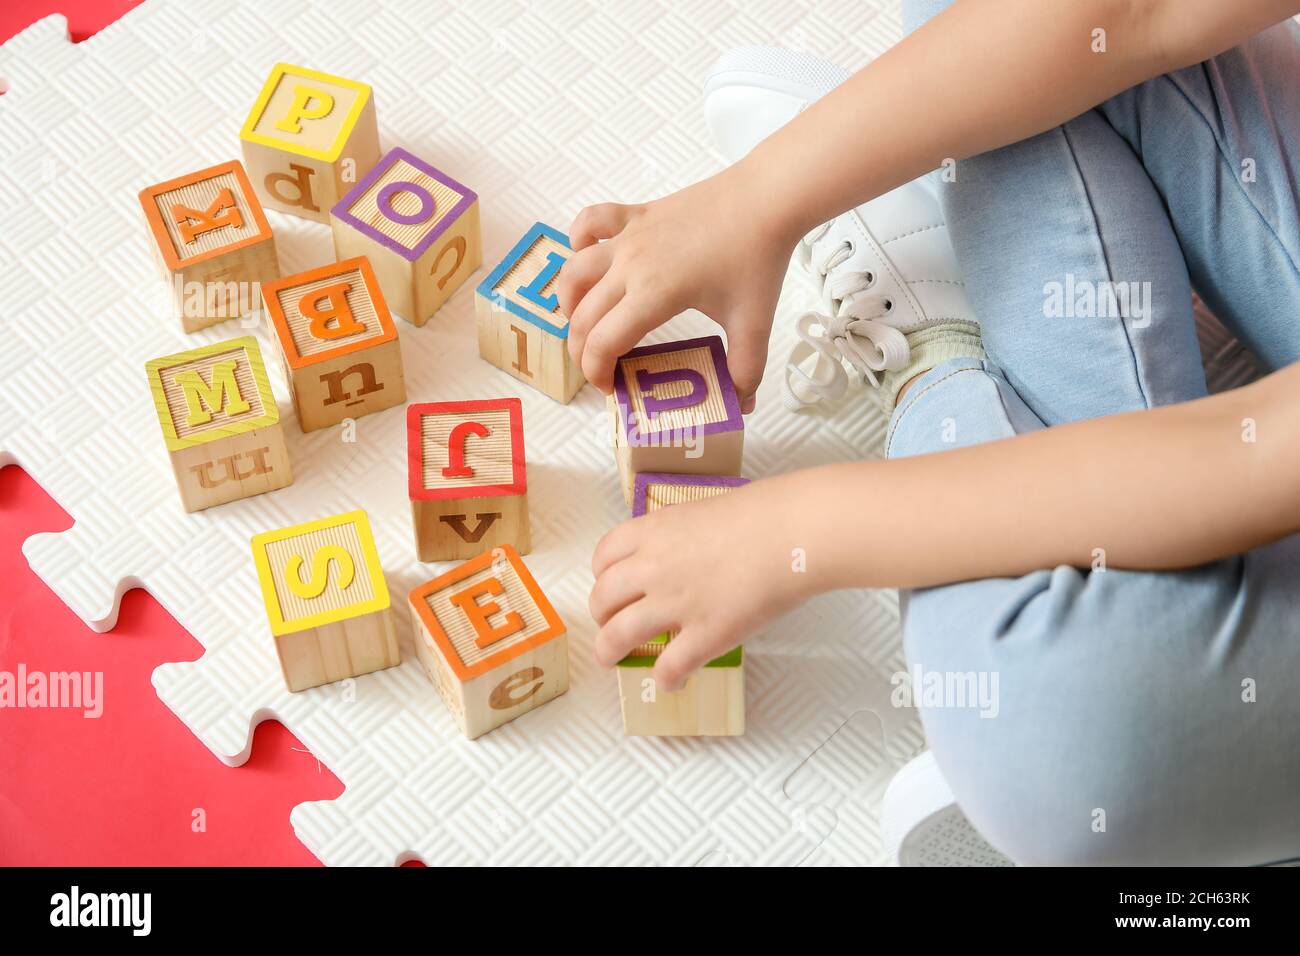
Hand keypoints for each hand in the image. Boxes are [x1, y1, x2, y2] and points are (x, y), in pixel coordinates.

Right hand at [557, 164, 801, 412]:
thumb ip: (746, 370)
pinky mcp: (636, 215)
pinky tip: (589, 256)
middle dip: (580, 351)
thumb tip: (742, 406)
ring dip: (569, 302)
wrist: (765, 199)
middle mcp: (630, 266)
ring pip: (573, 271)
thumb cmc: (757, 259)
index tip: (609, 387)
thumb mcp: (754, 323)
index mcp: (653, 295)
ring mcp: (629, 237)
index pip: (602, 343)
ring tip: (583, 321)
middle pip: (582, 316)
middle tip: (598, 367)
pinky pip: (590, 222)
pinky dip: (578, 240)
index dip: (596, 373)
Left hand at [588, 479, 807, 690]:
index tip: (609, 585)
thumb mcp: (704, 512)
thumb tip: (689, 552)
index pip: (604, 556)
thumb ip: (684, 536)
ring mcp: (675, 603)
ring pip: (619, 635)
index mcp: (653, 532)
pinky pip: (670, 667)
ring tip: (611, 660)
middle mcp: (653, 568)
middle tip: (609, 623)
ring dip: (609, 651)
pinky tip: (672, 682)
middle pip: (603, 598)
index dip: (602, 576)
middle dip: (601, 615)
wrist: (792, 532)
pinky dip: (666, 679)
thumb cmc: (762, 515)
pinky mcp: (705, 634)